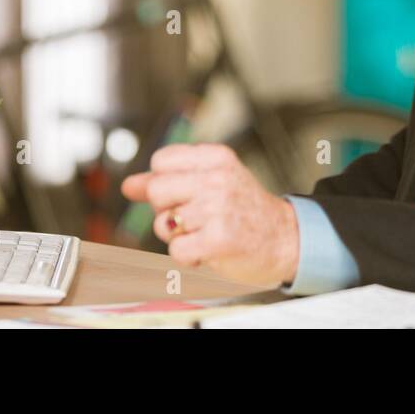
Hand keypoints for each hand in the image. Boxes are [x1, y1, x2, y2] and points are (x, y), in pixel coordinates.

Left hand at [120, 143, 299, 286]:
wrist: (285, 240)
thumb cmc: (244, 211)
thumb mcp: (212, 183)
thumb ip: (168, 180)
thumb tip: (129, 185)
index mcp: (216, 157)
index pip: (161, 161)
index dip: (164, 182)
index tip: (186, 193)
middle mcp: (217, 178)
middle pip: (156, 190)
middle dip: (166, 211)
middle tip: (194, 217)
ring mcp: (218, 209)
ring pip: (163, 224)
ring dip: (179, 237)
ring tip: (206, 233)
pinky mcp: (218, 239)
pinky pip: (176, 251)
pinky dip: (189, 256)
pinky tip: (210, 249)